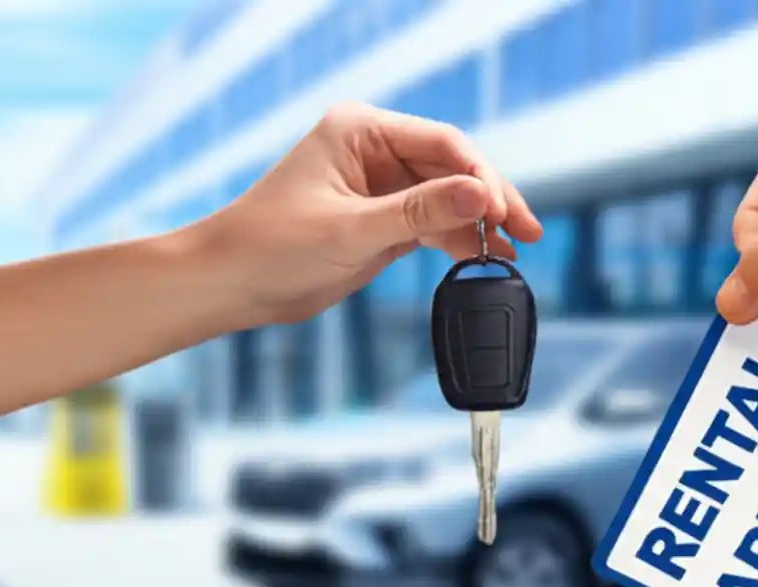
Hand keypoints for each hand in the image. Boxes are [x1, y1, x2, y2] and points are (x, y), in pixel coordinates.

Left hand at [198, 102, 542, 324]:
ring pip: (448, 198)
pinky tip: (485, 258)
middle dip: (490, 200)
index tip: (504, 212)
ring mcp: (381, 187)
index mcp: (361, 130)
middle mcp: (374, 150)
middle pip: (453, 168)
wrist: (231, 285)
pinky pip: (433, 224)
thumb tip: (482, 194)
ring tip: (514, 253)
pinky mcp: (382, 221)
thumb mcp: (350, 230)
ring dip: (479, 224)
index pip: (441, 143)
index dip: (480, 176)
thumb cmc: (272, 246)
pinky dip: (458, 241)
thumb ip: (419, 213)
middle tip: (527, 233)